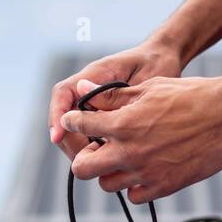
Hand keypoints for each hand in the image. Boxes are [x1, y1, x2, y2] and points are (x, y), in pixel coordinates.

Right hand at [48, 42, 183, 156]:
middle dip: (69, 140)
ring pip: (76, 127)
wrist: (164, 58)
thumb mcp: (141, 79)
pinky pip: (91, 131)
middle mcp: (89, 88)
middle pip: (65, 116)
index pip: (64, 93)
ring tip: (97, 163)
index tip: (58, 137)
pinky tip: (109, 159)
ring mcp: (95, 101)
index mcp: (94, 75)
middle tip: (83, 160)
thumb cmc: (153, 63)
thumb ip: (119, 95)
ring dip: (81, 146)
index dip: (57, 115)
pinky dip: (95, 146)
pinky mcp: (105, 113)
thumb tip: (94, 113)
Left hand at [60, 74, 221, 203]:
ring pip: (107, 184)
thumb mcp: (150, 87)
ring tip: (121, 159)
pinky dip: (133, 186)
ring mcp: (147, 172)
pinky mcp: (164, 187)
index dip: (73, 121)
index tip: (76, 120)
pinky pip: (134, 196)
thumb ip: (113, 95)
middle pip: (83, 168)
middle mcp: (130, 151)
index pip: (80, 125)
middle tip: (94, 148)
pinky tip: (142, 171)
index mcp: (123, 123)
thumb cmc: (193, 96)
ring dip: (109, 171)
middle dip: (83, 157)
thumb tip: (84, 88)